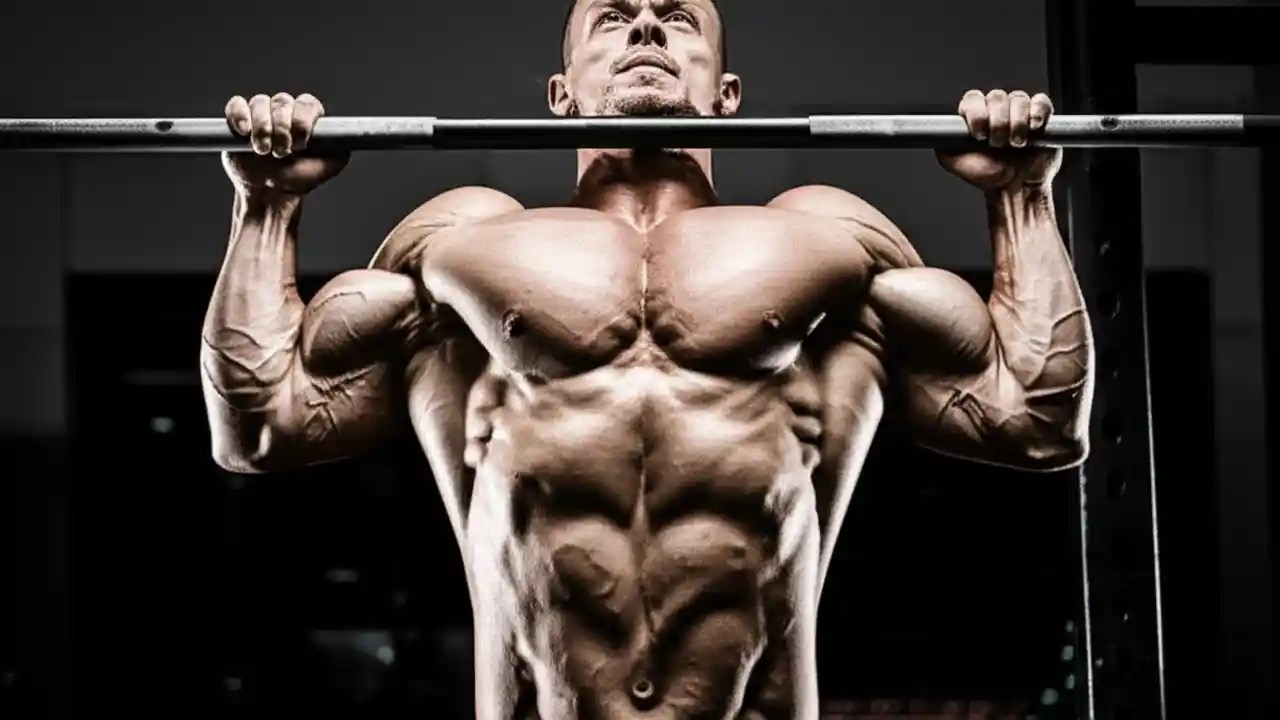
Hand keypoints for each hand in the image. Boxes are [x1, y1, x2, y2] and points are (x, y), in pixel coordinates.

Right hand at [221, 92, 349, 195]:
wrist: (272, 193)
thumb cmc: (300, 178)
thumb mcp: (330, 165)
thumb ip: (342, 146)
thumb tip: (352, 134)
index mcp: (306, 117)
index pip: (307, 103)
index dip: (302, 121)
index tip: (301, 144)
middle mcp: (284, 112)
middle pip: (282, 101)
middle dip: (282, 128)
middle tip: (282, 152)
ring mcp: (261, 115)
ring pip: (260, 102)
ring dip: (262, 128)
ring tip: (264, 150)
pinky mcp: (239, 121)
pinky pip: (236, 105)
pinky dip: (240, 116)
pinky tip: (245, 133)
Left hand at [936, 89, 1061, 190]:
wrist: (1014, 188)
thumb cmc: (986, 175)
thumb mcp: (953, 162)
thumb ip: (942, 143)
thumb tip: (934, 131)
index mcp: (975, 116)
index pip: (973, 98)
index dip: (977, 113)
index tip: (978, 134)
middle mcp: (996, 110)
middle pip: (997, 97)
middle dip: (997, 123)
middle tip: (998, 144)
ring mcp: (1019, 111)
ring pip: (1018, 99)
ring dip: (1016, 124)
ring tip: (1015, 144)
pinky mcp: (1041, 116)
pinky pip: (1041, 102)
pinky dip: (1037, 113)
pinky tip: (1033, 129)